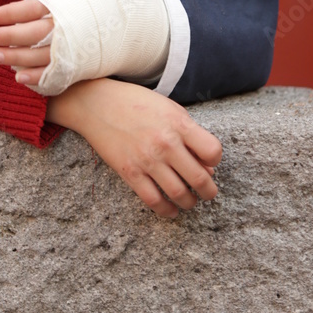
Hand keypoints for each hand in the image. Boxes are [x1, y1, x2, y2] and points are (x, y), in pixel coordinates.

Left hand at [0, 0, 83, 85]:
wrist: (132, 14)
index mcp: (66, 2)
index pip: (33, 8)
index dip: (10, 13)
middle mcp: (70, 26)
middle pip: (34, 33)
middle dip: (8, 37)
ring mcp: (76, 47)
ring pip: (41, 56)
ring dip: (15, 58)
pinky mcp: (81, 63)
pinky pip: (56, 73)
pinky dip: (37, 77)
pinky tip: (18, 77)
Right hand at [47, 78, 221, 217]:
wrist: (97, 103)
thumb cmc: (136, 103)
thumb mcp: (168, 108)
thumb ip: (189, 134)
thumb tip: (207, 166)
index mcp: (178, 123)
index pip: (213, 151)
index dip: (215, 159)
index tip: (209, 162)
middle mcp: (166, 142)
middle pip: (199, 178)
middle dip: (209, 191)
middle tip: (207, 193)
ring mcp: (147, 159)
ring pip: (179, 194)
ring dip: (189, 203)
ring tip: (190, 201)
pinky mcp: (129, 172)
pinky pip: (153, 200)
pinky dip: (166, 210)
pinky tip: (171, 210)